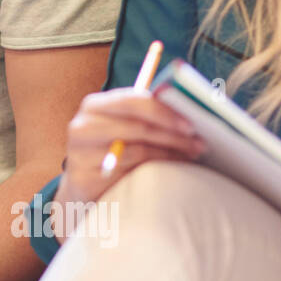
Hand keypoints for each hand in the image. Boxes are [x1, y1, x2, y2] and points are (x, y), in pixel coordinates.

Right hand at [56, 86, 206, 240]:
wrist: (85, 179)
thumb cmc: (113, 146)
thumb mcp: (123, 124)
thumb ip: (144, 112)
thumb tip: (186, 105)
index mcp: (94, 105)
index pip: (131, 101)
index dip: (163, 111)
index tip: (190, 123)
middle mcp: (83, 126)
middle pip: (136, 127)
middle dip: (173, 135)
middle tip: (200, 144)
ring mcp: (80, 154)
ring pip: (137, 152)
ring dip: (170, 154)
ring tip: (191, 156)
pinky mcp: (84, 178)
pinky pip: (129, 174)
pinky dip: (155, 171)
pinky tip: (172, 170)